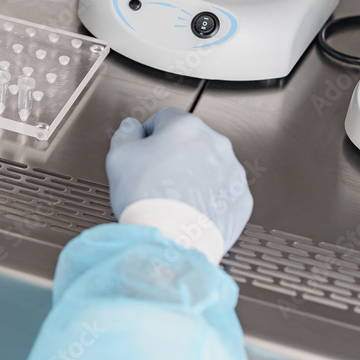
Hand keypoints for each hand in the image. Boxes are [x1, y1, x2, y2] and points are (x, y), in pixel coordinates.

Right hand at [106, 108, 252, 260]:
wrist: (170, 240)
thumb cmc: (146, 199)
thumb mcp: (119, 157)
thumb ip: (126, 134)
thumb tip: (131, 128)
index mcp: (185, 128)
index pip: (164, 118)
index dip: (148, 134)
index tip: (143, 150)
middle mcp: (215, 145)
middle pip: (189, 142)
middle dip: (173, 155)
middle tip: (155, 177)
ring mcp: (232, 173)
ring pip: (208, 166)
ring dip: (193, 175)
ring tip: (171, 197)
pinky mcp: (241, 200)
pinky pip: (222, 192)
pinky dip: (208, 198)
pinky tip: (188, 209)